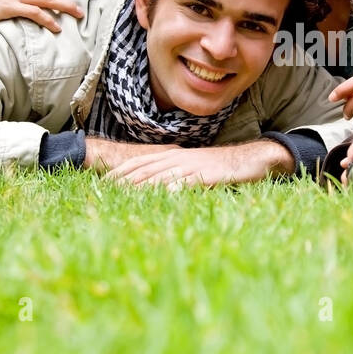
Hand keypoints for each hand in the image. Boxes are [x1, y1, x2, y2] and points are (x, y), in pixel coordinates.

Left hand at [104, 141, 294, 187]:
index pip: (140, 162)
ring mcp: (191, 166)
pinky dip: (170, 189)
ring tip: (120, 196)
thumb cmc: (222, 167)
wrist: (251, 159)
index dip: (120, 172)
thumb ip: (176, 177)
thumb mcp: (195, 171)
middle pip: (143, 168)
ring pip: (159, 175)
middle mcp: (178, 158)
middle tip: (101, 192)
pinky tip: (158, 197)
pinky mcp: (205, 175)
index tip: (102, 183)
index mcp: (173, 156)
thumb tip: (160, 190)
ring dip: (139, 186)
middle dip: (121, 180)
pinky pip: (184, 182)